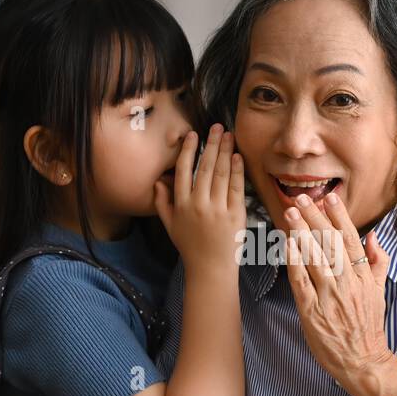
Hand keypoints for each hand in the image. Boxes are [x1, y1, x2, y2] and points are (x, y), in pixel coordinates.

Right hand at [154, 124, 245, 273]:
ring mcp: (217, 210)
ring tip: (229, 136)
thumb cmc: (190, 246)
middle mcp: (198, 205)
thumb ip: (162, 202)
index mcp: (181, 204)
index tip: (194, 135)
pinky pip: (235, 188)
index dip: (189, 151)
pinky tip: (237, 157)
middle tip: (217, 127)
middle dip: (212, 144)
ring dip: (225, 152)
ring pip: (220, 174)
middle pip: (204, 168)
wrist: (210, 268)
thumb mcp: (170, 225)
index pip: (183, 171)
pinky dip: (237, 171)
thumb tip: (158, 181)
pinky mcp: (234, 215)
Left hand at [282, 191, 393, 393]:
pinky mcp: (312, 311)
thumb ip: (377, 262)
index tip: (329, 198)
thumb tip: (373, 236)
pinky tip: (286, 245)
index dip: (339, 216)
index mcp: (363, 276)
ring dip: (301, 233)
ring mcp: (329, 296)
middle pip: (330, 244)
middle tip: (301, 199)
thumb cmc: (368, 326)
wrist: (363, 361)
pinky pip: (301, 281)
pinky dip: (294, 262)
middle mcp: (347, 283)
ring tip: (290, 214)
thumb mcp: (380, 291)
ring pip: (315, 258)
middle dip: (315, 218)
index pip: (351, 239)